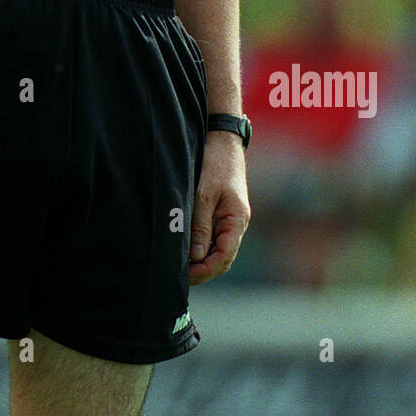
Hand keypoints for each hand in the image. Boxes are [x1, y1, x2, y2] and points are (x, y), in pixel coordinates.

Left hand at [188, 131, 250, 284]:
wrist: (222, 139)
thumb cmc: (215, 163)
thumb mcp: (203, 194)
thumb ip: (201, 226)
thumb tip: (197, 257)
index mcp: (237, 220)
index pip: (224, 257)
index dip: (205, 270)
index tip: (185, 275)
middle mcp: (236, 223)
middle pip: (222, 258)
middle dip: (202, 270)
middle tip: (178, 276)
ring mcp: (229, 219)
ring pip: (217, 249)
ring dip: (201, 261)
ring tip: (179, 267)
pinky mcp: (221, 213)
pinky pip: (213, 237)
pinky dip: (201, 247)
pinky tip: (185, 249)